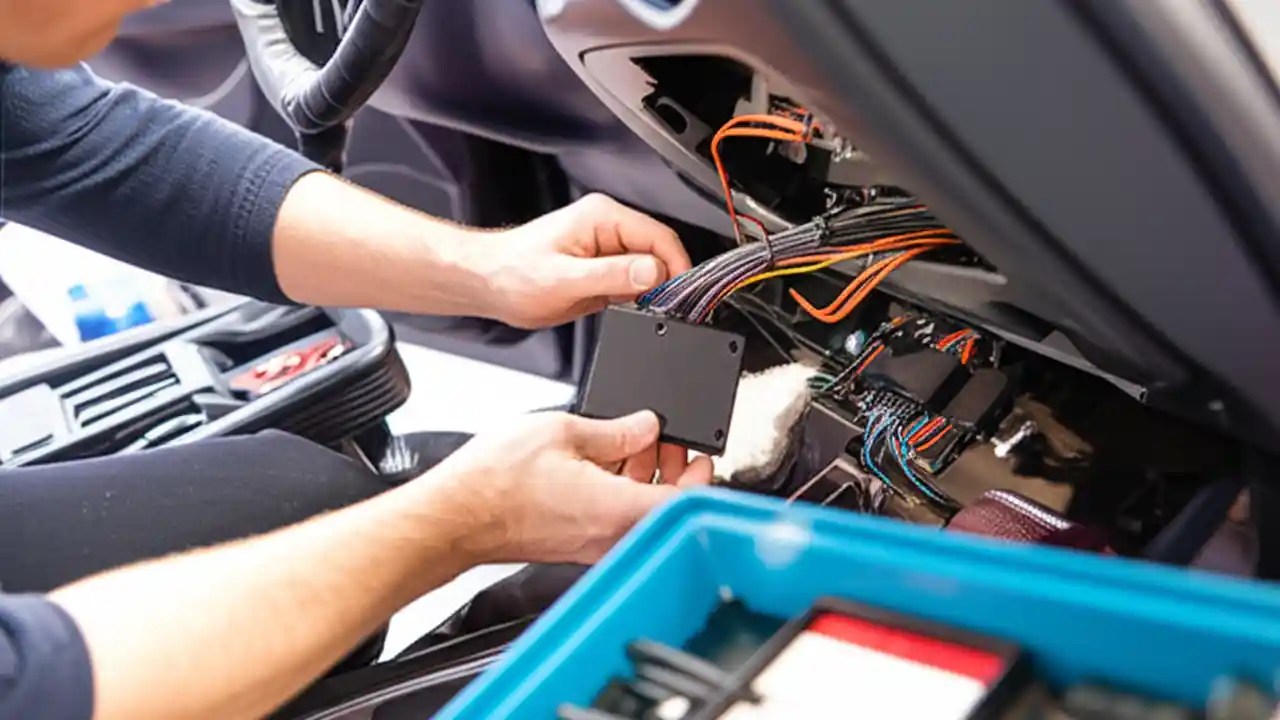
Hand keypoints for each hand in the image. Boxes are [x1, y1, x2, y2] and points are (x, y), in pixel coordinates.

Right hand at [431, 411, 712, 563]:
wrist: (453, 517)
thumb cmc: (495, 483)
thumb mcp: (562, 431)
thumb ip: (614, 429)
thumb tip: (644, 425)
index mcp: (618, 509)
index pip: (684, 501)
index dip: (700, 475)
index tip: (701, 452)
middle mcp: (610, 535)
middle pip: (663, 508)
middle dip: (672, 468)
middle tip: (667, 438)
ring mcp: (591, 545)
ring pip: (637, 512)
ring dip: (643, 477)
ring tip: (631, 441)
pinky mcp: (572, 545)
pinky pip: (611, 518)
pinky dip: (617, 490)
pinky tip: (601, 461)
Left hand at [478, 194, 692, 328]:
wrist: (487, 283)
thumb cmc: (512, 274)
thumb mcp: (564, 279)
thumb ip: (611, 275)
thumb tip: (653, 272)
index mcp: (602, 218)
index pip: (660, 237)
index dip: (676, 267)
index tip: (679, 296)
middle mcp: (608, 228)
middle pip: (659, 253)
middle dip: (661, 282)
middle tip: (654, 308)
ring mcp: (606, 249)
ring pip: (648, 270)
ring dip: (645, 292)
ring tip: (619, 305)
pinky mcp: (602, 268)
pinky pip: (632, 282)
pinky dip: (631, 298)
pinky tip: (612, 306)